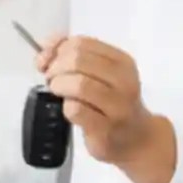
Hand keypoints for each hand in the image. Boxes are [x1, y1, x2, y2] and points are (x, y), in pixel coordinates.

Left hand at [36, 36, 173, 182]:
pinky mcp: (106, 129)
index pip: (81, 43)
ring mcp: (118, 106)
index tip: (48, 62)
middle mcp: (124, 80)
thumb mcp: (99, 74)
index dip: (57, 49)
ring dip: (59, 86)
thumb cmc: (112, 103)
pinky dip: (65, 107)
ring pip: (79, 84)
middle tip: (52, 79)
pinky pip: (76, 109)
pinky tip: (69, 110)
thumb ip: (71, 56)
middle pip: (78, 60)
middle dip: (56, 68)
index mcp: (122, 61)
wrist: (137, 139)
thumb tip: (45, 48)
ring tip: (58, 92)